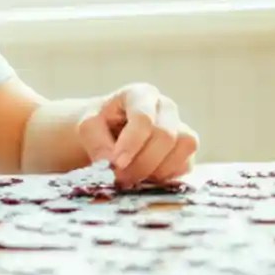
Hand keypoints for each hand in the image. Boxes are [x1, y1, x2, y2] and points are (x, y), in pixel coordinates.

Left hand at [76, 83, 199, 186]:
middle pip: (166, 135)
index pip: (144, 118)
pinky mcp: (186, 150)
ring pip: (184, 147)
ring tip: (132, 178)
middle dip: (143, 162)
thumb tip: (111, 163)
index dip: (132, 143)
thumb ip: (96, 142)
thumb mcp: (88, 128)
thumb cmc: (100, 125)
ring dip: (157, 170)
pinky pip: (186, 164)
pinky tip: (145, 179)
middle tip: (121, 178)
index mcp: (140, 94)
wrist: (109, 133)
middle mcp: (165, 107)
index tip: (117, 163)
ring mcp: (180, 126)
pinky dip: (166, 177)